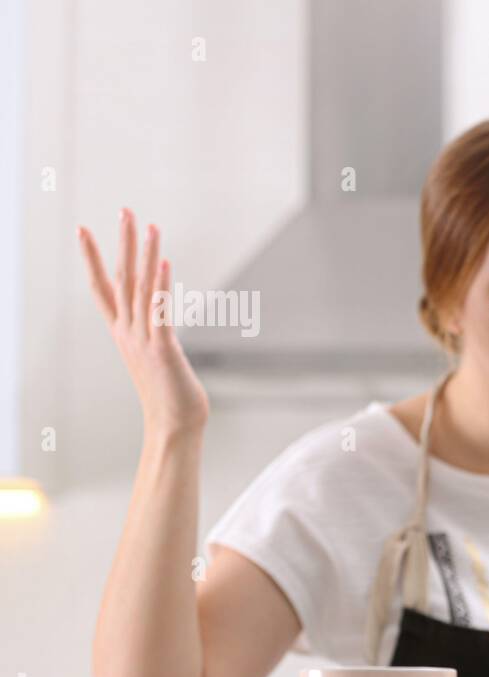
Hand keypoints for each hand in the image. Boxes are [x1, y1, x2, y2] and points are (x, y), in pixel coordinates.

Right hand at [77, 208, 209, 437]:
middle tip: (125, 210)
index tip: (85, 229)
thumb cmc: (170, 396)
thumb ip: (153, 337)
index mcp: (124, 333)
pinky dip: (161, 285)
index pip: (103, 288)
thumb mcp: (156, 359)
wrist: (175, 426)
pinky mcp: (163, 348)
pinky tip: (163, 262)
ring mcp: (143, 339)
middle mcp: (129, 332)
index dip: (93, 258)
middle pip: (121, 278)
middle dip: (122, 243)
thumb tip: (159, 326)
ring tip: (148, 224)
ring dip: (144, 254)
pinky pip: (160, 310)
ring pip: (140, 288)